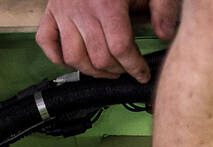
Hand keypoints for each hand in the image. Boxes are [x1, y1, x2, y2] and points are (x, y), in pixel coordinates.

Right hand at [35, 0, 179, 82]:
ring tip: (106, 70)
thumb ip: (163, 6)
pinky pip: (47, 42)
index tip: (142, 73)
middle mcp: (83, 10)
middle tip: (126, 69)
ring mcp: (63, 12)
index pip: (120, 47)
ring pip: (74, 57)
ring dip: (92, 71)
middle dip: (117, 70)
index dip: (134, 66)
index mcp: (108, 3)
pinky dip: (58, 58)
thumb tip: (166, 34)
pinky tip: (75, 60)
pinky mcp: (51, 11)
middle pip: (99, 57)